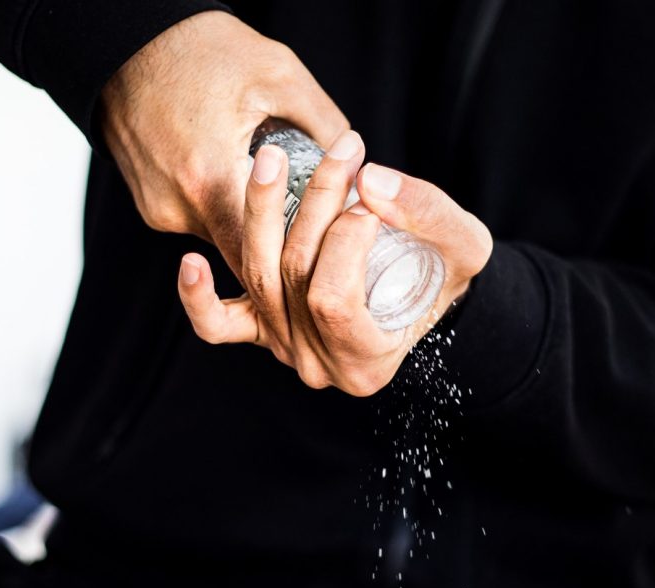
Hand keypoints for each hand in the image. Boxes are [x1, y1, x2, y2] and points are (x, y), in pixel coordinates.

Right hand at [100, 11, 347, 273]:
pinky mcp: (149, 207)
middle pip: (244, 256)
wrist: (127, 40)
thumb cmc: (200, 49)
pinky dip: (224, 209)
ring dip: (252, 226)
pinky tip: (238, 177)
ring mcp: (159, 210)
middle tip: (316, 230)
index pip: (265, 257)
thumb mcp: (279, 74)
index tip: (329, 253)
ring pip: (222, 241)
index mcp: (210, 179)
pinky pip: (199, 222)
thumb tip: (358, 165)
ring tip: (279, 195)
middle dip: (281, 246)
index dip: (300, 259)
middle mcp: (178, 206)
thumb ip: (325, 124)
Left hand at [174, 132, 492, 395]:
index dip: (345, 242)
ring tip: (272, 158)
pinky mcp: (259, 328)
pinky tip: (191, 260)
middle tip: (343, 154)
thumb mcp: (463, 244)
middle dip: (315, 206)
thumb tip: (370, 182)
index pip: (334, 300)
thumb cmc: (448, 276)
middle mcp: (317, 365)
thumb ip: (427, 213)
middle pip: (294, 278)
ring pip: (259, 277)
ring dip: (262, 212)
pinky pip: (218, 324)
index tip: (371, 198)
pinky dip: (198, 296)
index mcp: (366, 363)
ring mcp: (283, 349)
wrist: (430, 296)